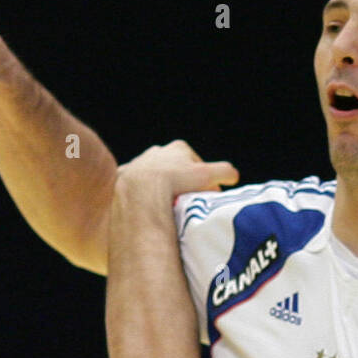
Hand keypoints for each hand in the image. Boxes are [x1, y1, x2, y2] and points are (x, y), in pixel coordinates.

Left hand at [114, 140, 237, 206]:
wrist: (141, 191)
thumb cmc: (177, 181)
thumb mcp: (207, 176)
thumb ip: (224, 172)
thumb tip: (234, 176)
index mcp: (178, 149)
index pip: (196, 163)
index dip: (203, 179)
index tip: (205, 194)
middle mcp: (156, 152)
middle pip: (174, 168)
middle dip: (181, 183)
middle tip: (186, 201)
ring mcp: (138, 164)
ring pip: (153, 177)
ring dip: (159, 190)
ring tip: (165, 207)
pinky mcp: (123, 178)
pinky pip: (133, 188)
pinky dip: (140, 196)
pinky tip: (145, 209)